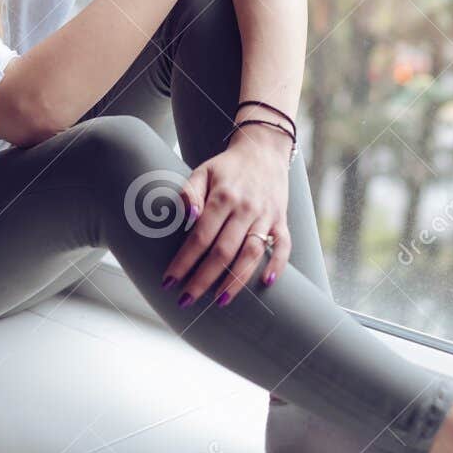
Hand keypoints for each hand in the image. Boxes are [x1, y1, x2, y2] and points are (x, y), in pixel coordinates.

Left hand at [160, 128, 293, 306]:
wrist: (263, 150)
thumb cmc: (227, 167)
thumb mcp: (202, 172)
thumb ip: (189, 193)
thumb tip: (188, 216)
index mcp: (223, 197)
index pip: (200, 237)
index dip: (184, 261)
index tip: (169, 281)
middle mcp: (246, 208)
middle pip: (223, 251)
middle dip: (203, 279)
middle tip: (186, 300)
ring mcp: (266, 215)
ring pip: (252, 253)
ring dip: (236, 280)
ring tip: (220, 301)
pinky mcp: (281, 220)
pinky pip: (284, 246)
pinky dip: (278, 264)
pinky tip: (267, 282)